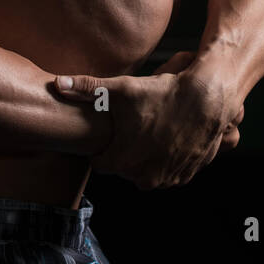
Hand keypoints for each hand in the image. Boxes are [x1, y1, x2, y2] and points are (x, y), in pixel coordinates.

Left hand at [52, 52, 243, 188]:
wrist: (207, 99)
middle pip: (124, 168)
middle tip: (134, 127)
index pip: (101, 163)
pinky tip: (168, 137)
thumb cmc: (161, 93)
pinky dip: (166, 160)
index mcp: (122, 162)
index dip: (105, 145)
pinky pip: (168, 172)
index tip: (112, 130)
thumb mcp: (121, 88)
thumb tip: (57, 84)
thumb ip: (86, 88)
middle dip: (126, 152)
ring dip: (146, 157)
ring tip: (152, 130)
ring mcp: (167, 179)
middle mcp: (144, 178)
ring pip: (146, 171)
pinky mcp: (186, 176)